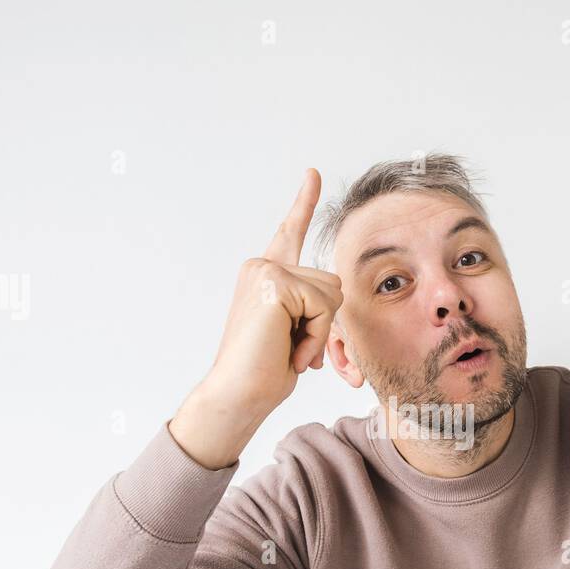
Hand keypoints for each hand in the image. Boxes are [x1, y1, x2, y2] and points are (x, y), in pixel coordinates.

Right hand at [169, 168, 343, 468]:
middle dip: (325, 321)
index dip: (303, 203)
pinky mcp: (274, 284)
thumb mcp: (294, 330)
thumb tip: (333, 292)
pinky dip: (315, 337)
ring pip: (331, 292)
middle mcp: (261, 265)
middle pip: (332, 279)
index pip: (290, 233)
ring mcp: (265, 271)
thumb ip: (309, 305)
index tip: (313, 173)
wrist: (237, 394)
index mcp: (265, 274)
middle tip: (295, 348)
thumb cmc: (264, 371)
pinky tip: (291, 352)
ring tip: (290, 350)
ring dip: (321, 331)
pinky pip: (323, 307)